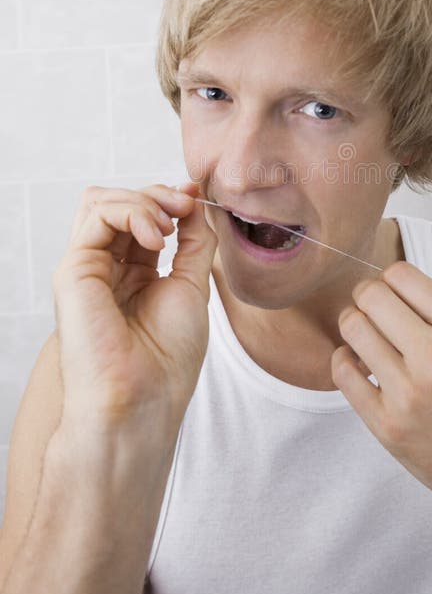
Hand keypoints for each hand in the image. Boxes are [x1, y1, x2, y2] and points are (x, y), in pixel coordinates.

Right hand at [52, 181, 216, 436]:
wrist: (144, 400)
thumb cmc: (167, 358)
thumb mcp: (192, 285)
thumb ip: (193, 242)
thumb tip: (193, 202)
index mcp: (133, 273)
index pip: (141, 216)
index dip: (169, 201)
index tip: (196, 201)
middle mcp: (106, 267)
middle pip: (119, 202)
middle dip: (158, 194)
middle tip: (186, 205)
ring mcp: (87, 267)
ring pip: (102, 201)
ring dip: (144, 200)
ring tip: (169, 226)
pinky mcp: (73, 270)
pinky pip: (97, 214)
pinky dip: (132, 211)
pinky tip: (157, 237)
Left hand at [331, 261, 431, 520]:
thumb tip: (391, 284)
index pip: (401, 274)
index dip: (390, 280)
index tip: (391, 293)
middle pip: (370, 296)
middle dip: (365, 298)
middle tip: (371, 311)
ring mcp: (410, 393)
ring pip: (353, 328)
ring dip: (353, 326)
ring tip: (365, 336)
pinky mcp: (387, 425)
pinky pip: (342, 371)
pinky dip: (344, 360)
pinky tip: (358, 364)